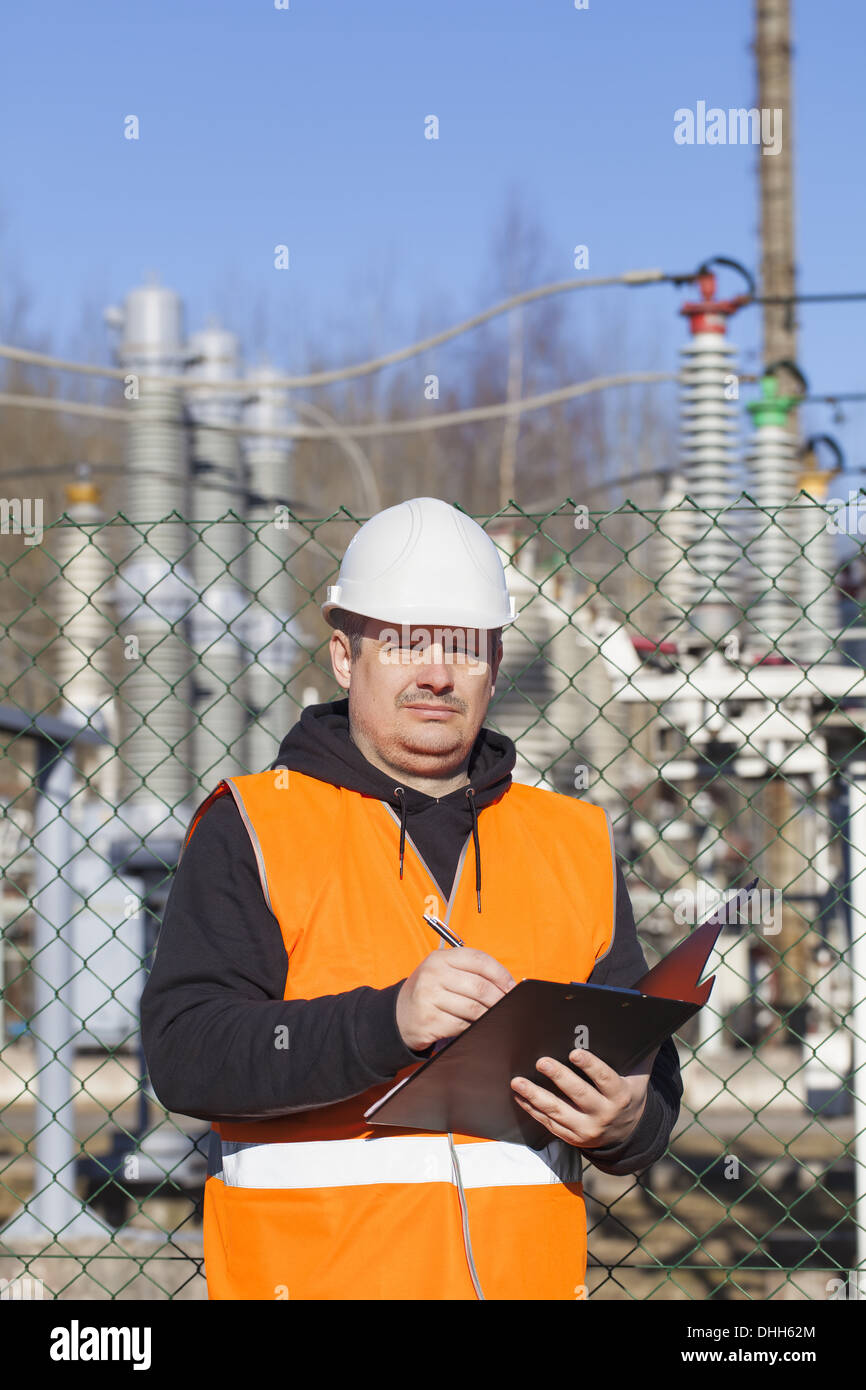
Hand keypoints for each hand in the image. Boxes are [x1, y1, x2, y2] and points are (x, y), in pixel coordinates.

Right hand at [396, 947, 515, 1051]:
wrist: (398, 1015)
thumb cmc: (429, 992)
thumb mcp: (443, 972)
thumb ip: (470, 973)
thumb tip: (507, 986)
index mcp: (440, 958)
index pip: (479, 960)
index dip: (500, 974)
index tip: (511, 986)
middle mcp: (433, 974)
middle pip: (480, 987)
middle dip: (499, 999)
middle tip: (507, 1005)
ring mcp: (429, 997)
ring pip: (474, 1008)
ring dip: (488, 1015)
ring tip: (493, 1016)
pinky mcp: (429, 1020)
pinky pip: (462, 1026)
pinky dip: (474, 1027)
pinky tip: (475, 1026)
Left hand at [509, 1046, 658, 1148]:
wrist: (626, 1131)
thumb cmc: (628, 1091)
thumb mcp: (638, 1074)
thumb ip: (640, 1051)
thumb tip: (642, 1020)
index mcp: (620, 1095)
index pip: (605, 1079)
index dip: (590, 1066)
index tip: (575, 1053)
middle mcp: (604, 1114)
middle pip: (579, 1095)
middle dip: (559, 1077)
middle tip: (541, 1062)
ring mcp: (586, 1129)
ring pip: (558, 1112)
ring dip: (535, 1096)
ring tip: (518, 1081)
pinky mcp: (572, 1138)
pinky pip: (549, 1124)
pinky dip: (532, 1110)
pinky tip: (520, 1096)